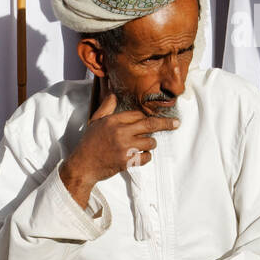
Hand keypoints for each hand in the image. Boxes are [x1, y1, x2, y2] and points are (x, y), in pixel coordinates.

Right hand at [59, 91, 178, 207]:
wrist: (82, 166)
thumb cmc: (89, 143)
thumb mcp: (95, 121)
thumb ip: (106, 107)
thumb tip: (113, 93)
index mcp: (113, 121)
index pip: (138, 114)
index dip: (144, 117)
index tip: (150, 119)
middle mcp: (120, 132)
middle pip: (150, 125)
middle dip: (166, 123)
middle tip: (177, 123)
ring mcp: (124, 148)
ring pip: (150, 142)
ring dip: (150, 144)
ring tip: (142, 145)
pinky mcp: (127, 162)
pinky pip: (146, 157)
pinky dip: (145, 157)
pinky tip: (137, 156)